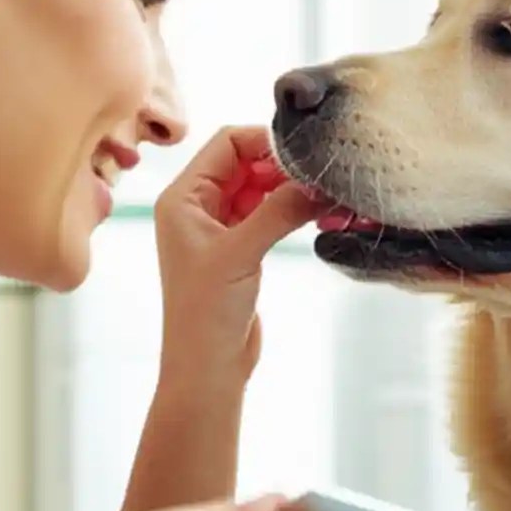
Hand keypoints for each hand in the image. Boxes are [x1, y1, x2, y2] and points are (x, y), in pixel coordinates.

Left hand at [154, 126, 323, 385]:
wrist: (207, 368)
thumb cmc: (206, 312)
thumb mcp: (241, 253)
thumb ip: (278, 210)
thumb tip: (317, 181)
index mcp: (182, 198)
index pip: (226, 143)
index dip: (265, 142)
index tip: (305, 154)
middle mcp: (197, 206)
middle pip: (246, 161)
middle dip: (283, 166)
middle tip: (322, 176)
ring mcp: (219, 226)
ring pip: (260, 187)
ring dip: (291, 189)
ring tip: (327, 196)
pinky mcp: (240, 247)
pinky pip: (268, 213)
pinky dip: (291, 209)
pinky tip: (318, 213)